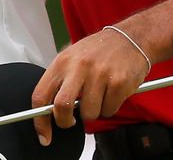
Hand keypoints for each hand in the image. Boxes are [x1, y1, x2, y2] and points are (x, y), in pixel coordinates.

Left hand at [31, 26, 151, 145]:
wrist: (132, 37)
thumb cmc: (101, 50)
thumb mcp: (73, 57)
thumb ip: (61, 81)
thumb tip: (49, 111)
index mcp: (63, 61)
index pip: (40, 95)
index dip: (40, 122)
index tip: (44, 135)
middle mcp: (79, 66)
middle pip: (61, 107)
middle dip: (65, 122)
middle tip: (71, 121)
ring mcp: (100, 74)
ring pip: (89, 114)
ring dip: (94, 112)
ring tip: (100, 96)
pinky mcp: (118, 82)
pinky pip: (109, 110)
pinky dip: (110, 107)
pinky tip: (113, 91)